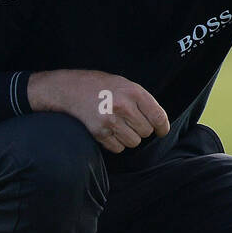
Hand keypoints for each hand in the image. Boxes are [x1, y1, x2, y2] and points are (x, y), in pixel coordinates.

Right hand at [27, 69, 169, 153]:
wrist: (69, 89)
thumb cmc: (100, 86)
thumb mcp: (124, 84)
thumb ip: (142, 100)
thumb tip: (159, 122)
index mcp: (133, 91)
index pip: (158, 116)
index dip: (163, 127)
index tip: (162, 132)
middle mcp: (123, 105)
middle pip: (146, 132)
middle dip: (140, 129)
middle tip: (129, 121)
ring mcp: (110, 120)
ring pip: (133, 142)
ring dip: (128, 137)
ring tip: (118, 125)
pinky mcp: (98, 132)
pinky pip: (118, 148)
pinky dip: (115, 143)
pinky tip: (108, 130)